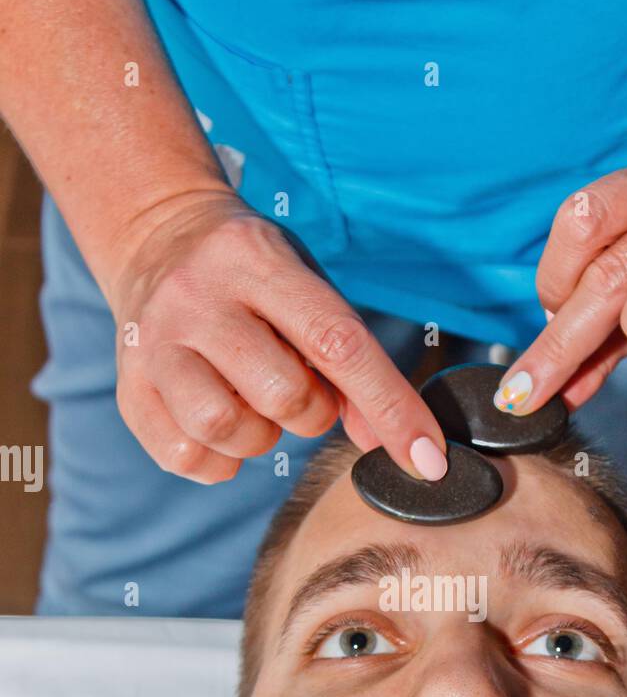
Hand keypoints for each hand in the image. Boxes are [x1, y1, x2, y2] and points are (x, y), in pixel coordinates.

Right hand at [108, 189, 447, 482]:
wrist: (156, 236)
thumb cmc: (255, 275)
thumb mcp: (309, 289)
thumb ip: (351, 361)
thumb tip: (391, 443)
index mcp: (258, 261)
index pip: (339, 344)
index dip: (392, 409)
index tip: (428, 460)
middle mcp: (198, 297)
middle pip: (283, 395)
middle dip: (311, 411)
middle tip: (296, 385)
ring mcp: (154, 342)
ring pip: (227, 429)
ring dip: (260, 436)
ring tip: (254, 402)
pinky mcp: (129, 386)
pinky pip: (186, 457)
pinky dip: (219, 459)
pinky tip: (221, 423)